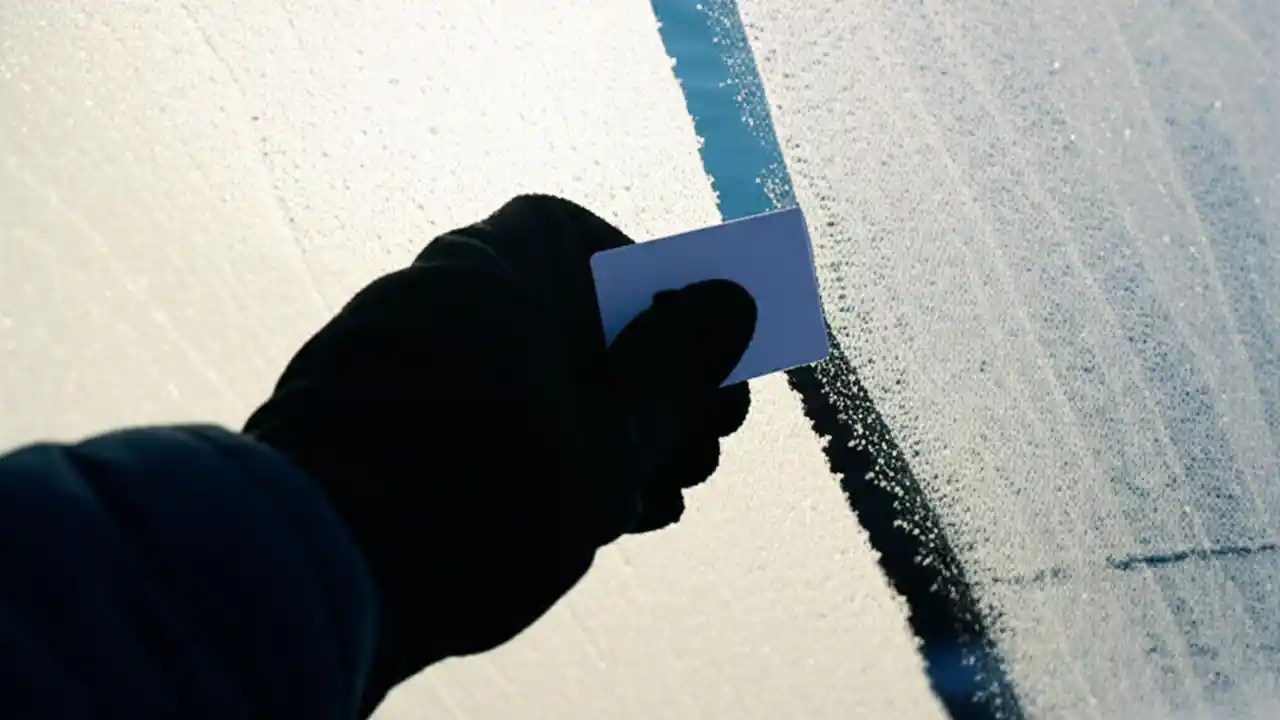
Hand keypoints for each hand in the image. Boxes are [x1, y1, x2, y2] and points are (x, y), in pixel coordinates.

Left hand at [243, 195, 756, 708]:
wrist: (321, 576)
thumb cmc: (485, 493)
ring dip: (609, 432)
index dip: (658, 297)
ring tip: (671, 489)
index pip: (586, 243)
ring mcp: (404, 369)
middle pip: (566, 324)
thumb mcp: (612, 434)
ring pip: (532, 384)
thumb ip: (677, 367)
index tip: (702, 355)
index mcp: (493, 268)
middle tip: (707, 446)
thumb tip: (732, 301)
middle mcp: (439, 300)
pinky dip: (548, 459)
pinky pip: (485, 427)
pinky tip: (612, 511)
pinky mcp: (383, 435)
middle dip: (648, 387)